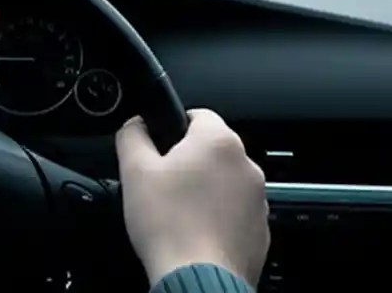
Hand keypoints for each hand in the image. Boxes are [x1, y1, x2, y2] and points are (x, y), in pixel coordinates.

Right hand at [115, 110, 268, 286]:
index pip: (197, 114)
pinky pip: (235, 212)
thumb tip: (135, 125)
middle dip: (188, 163)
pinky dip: (217, 217)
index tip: (159, 148)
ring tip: (178, 213)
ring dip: (204, 190)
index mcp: (218, 141)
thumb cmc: (169, 225)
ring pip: (225, 182)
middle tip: (162, 185)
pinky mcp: (260, 228)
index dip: (173, 128)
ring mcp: (257, 199)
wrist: (198, 279)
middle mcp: (246, 165)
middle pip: (212, 150)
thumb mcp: (134, 171)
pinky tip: (195, 232)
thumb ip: (132, 135)